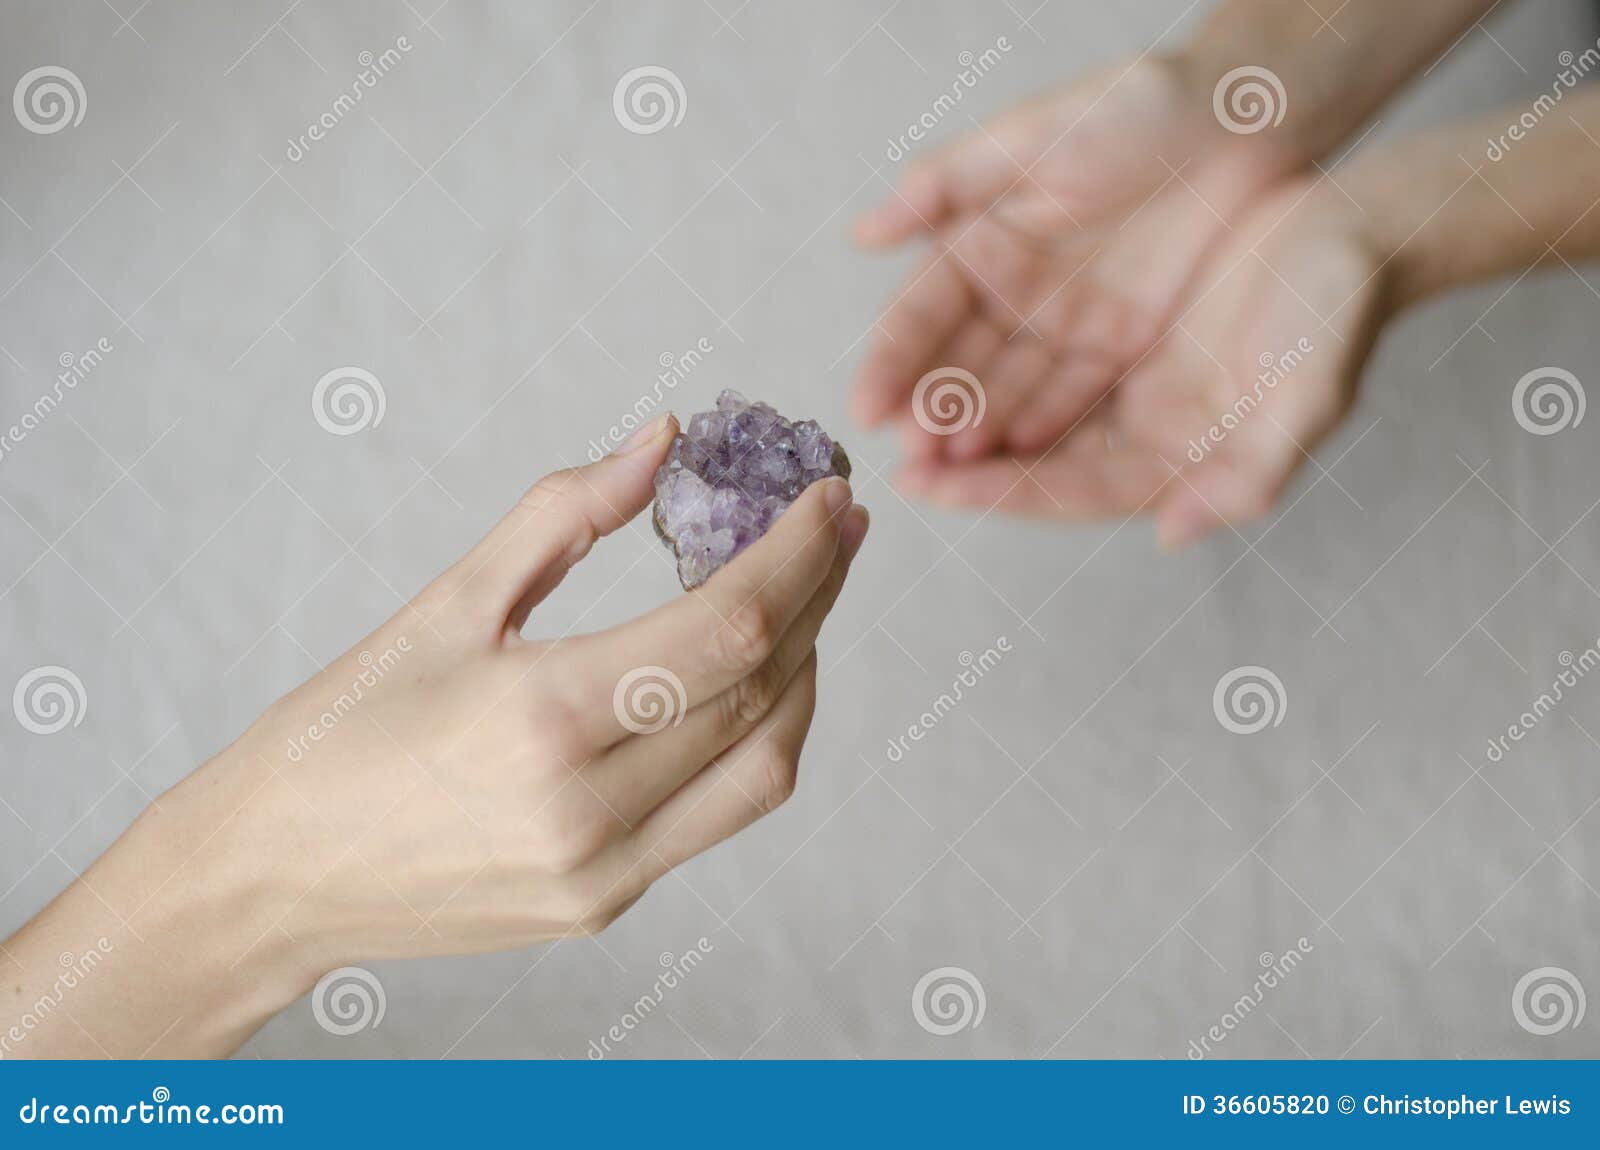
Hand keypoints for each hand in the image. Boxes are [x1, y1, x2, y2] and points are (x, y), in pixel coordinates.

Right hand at [239, 416, 866, 958]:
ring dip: (802, 674)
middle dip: (815, 597)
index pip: (727, 628)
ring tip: (805, 601)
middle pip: (761, 688)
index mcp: (542, 718)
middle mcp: (588, 808)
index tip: (830, 499)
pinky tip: (746, 682)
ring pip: (764, 766)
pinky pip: (720, 814)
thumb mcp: (446, 606)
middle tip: (836, 530)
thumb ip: (564, 516)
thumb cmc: (339, 733)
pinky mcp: (606, 904)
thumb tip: (661, 441)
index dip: (796, 556)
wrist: (269, 880)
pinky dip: (754, 738)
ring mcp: (605, 871)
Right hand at [852, 55, 1289, 461]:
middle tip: (908, 455)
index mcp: (977, 240)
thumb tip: (863, 234)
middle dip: (929, 412)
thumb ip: (946, 182)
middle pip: (957, 364)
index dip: (891, 361)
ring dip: (976, 432)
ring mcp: (1062, 324)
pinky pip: (1073, 396)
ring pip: (1007, 390)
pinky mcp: (1117, 345)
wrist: (1235, 121)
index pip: (919, 314)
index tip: (866, 408)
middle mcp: (1010, 292)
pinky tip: (1014, 462)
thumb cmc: (1133, 109)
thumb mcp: (1032, 135)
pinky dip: (1042, 429)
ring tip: (948, 471)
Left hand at [894, 176, 1389, 546]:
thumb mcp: (1308, 397)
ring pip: (1026, 409)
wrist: (1353, 227)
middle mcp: (1142, 432)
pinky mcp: (1114, 331)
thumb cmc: (1338, 312)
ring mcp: (1125, 384)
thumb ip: (1249, 474)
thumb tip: (1174, 535)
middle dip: (965, 465)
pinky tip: (936, 356)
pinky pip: (1036, 353)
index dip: (1004, 494)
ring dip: (963, 415)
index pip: (1075, 490)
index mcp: (1180, 461)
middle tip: (895, 462)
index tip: (935, 491)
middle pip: (1036, 460)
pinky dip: (987, 356)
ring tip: (896, 416)